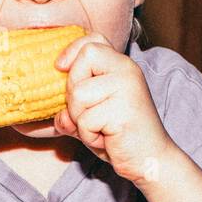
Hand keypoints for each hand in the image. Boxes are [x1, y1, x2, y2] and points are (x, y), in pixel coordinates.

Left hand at [52, 31, 173, 184]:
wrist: (150, 161)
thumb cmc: (119, 137)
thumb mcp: (91, 116)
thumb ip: (71, 108)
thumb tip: (52, 116)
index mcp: (121, 66)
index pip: (93, 40)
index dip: (72, 50)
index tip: (59, 67)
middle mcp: (127, 70)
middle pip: (83, 59)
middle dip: (72, 92)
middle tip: (88, 115)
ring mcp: (127, 88)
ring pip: (79, 94)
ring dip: (80, 119)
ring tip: (100, 129)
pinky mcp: (123, 110)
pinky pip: (85, 120)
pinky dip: (89, 136)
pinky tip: (107, 139)